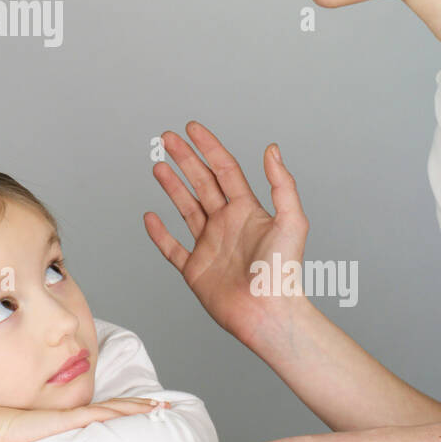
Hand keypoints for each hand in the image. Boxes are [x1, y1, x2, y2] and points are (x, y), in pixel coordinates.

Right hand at [0, 398, 165, 441]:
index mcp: (64, 423)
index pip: (100, 416)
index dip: (122, 412)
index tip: (142, 412)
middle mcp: (71, 416)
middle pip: (112, 409)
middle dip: (138, 407)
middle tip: (163, 405)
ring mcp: (71, 415)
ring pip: (113, 408)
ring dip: (138, 408)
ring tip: (160, 406)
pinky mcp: (69, 419)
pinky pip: (103, 412)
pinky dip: (125, 411)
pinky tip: (142, 411)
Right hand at [145, 121, 309, 347]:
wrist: (268, 313)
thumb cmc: (283, 272)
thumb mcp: (291, 220)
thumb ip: (282, 184)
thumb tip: (272, 149)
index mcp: (247, 211)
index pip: (224, 170)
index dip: (208, 147)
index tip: (192, 128)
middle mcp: (226, 224)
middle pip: (202, 183)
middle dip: (185, 159)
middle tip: (167, 138)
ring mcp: (209, 246)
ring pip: (186, 208)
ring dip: (172, 187)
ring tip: (158, 166)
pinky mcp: (195, 269)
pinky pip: (172, 247)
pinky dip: (159, 233)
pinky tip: (150, 217)